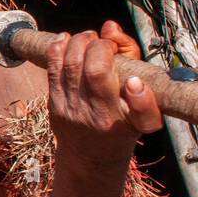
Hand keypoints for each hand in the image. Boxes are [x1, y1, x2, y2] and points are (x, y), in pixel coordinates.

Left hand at [47, 20, 163, 166]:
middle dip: (97, 45)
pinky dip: (57, 49)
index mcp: (116, 116)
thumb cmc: (122, 131)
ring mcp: (69, 108)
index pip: (106, 77)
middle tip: (104, 42)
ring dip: (78, 42)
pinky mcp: (54, 104)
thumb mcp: (145, 119)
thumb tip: (128, 59)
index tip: (119, 52)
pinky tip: (66, 39)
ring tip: (89, 37)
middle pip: (88, 68)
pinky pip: (52, 70)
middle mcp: (91, 113)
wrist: (90, 159)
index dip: (112, 54)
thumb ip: (142, 87)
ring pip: (68, 65)